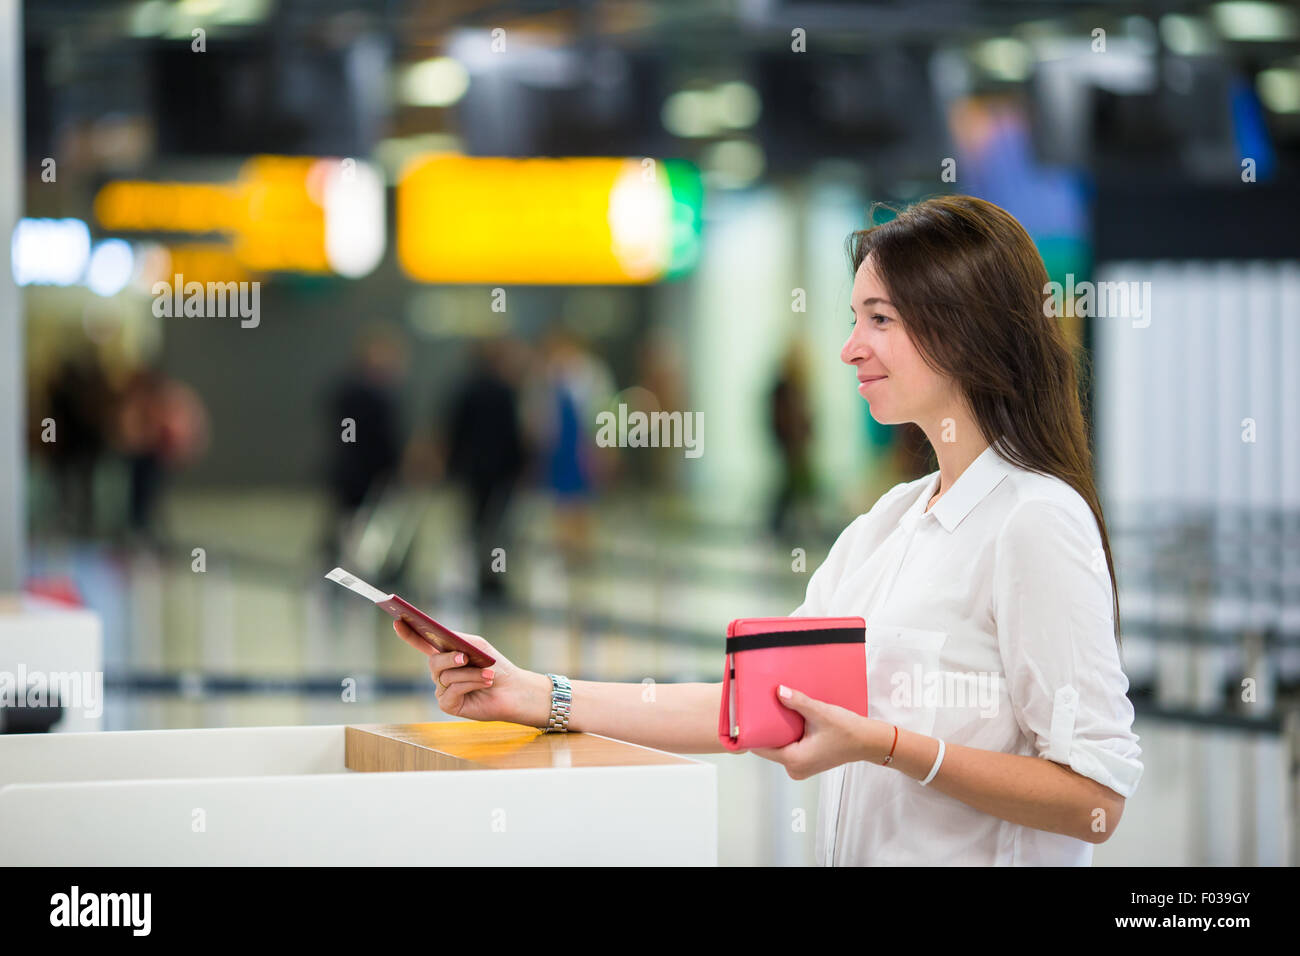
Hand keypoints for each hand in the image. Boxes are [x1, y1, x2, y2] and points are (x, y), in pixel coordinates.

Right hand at [393, 619, 549, 727]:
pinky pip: (451, 690)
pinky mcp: (448, 705)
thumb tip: (441, 638)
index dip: (409, 634)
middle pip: (433, 661)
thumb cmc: (496, 666)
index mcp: (446, 655)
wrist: (513, 690)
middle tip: (465, 657)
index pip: (421, 643)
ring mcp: (442, 689)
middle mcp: (441, 673)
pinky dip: (470, 685)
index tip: (398, 621)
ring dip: (470, 674)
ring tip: (489, 675)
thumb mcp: (477, 646)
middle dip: (450, 658)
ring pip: (445, 676)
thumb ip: (458, 640)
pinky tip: (485, 684)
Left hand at [751, 685, 887, 779]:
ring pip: (778, 747)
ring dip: (777, 731)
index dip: (752, 732)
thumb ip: (798, 702)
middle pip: (768, 747)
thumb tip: (778, 691)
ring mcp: (799, 768)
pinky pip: (788, 749)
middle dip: (765, 729)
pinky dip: (787, 736)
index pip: (761, 748)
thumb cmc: (848, 730)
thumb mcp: (821, 713)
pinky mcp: (805, 763)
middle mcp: (794, 768)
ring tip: (776, 711)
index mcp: (794, 760)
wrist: (867, 742)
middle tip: (761, 707)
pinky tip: (789, 721)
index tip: (746, 716)